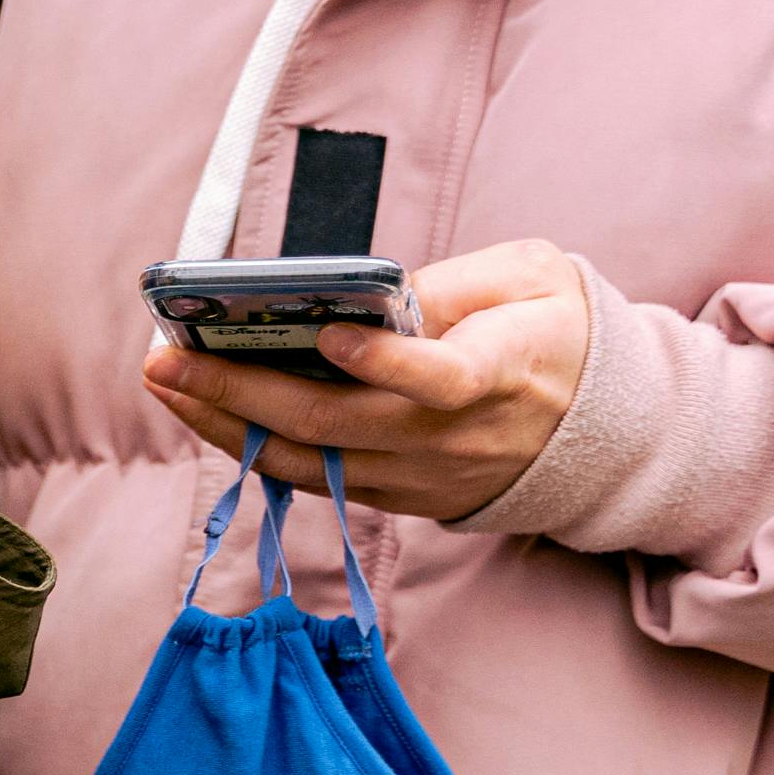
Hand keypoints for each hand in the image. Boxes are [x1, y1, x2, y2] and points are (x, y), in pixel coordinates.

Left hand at [140, 237, 594, 520]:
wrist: (605, 428)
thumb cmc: (556, 327)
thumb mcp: (532, 277)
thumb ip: (455, 283)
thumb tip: (367, 295)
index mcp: (501, 370)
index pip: (440, 377)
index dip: (384, 360)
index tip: (326, 332)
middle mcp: (454, 437)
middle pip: (336, 425)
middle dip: (240, 391)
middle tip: (169, 357)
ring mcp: (424, 477)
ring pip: (311, 462)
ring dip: (227, 425)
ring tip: (168, 381)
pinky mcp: (402, 497)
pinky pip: (317, 479)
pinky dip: (256, 447)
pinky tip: (208, 411)